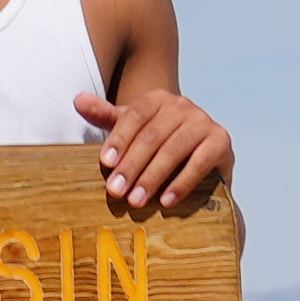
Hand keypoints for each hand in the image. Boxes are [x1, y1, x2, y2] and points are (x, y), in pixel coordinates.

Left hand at [75, 87, 232, 210]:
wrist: (200, 158)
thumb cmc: (157, 143)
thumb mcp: (131, 130)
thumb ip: (106, 116)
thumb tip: (77, 100)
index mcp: (157, 98)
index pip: (135, 116)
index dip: (119, 139)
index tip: (105, 163)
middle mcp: (182, 105)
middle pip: (152, 135)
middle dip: (132, 165)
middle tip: (116, 191)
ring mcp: (204, 121)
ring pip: (174, 150)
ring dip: (153, 177)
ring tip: (136, 201)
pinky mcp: (221, 141)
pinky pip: (200, 163)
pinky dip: (182, 183)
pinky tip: (166, 201)